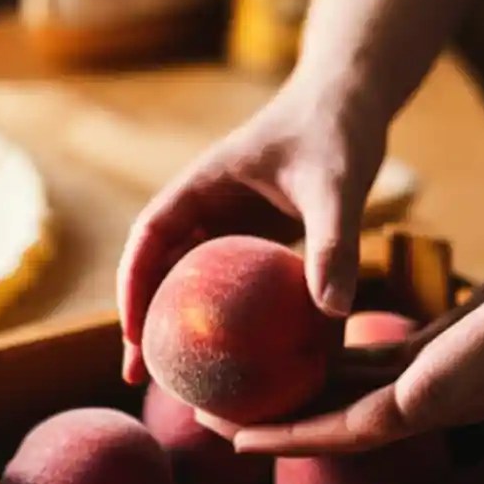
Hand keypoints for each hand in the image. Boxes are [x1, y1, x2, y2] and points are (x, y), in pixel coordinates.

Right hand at [116, 78, 388, 383]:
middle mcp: (207, 206)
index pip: (149, 236)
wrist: (352, 102)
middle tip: (136, 374)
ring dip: (179, 323)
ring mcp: (230, 222)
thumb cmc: (337, 131)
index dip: (132, 285)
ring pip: (191, 278)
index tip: (131, 334)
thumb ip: (334, 242)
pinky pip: (232, 282)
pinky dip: (226, 316)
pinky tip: (241, 357)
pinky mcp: (257, 237)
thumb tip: (335, 314)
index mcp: (203, 185)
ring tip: (176, 381)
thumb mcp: (337, 185)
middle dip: (143, 319)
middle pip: (159, 266)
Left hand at [218, 236, 483, 454]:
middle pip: (334, 414)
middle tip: (214, 402)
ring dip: (302, 382)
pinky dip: (342, 347)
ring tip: (249, 370)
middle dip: (277, 413)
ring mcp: (436, 371)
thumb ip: (444, 373)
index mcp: (431, 406)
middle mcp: (427, 397)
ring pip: (352, 383)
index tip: (227, 436)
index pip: (340, 432)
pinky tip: (308, 331)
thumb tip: (399, 403)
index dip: (284, 437)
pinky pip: (379, 350)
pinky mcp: (445, 340)